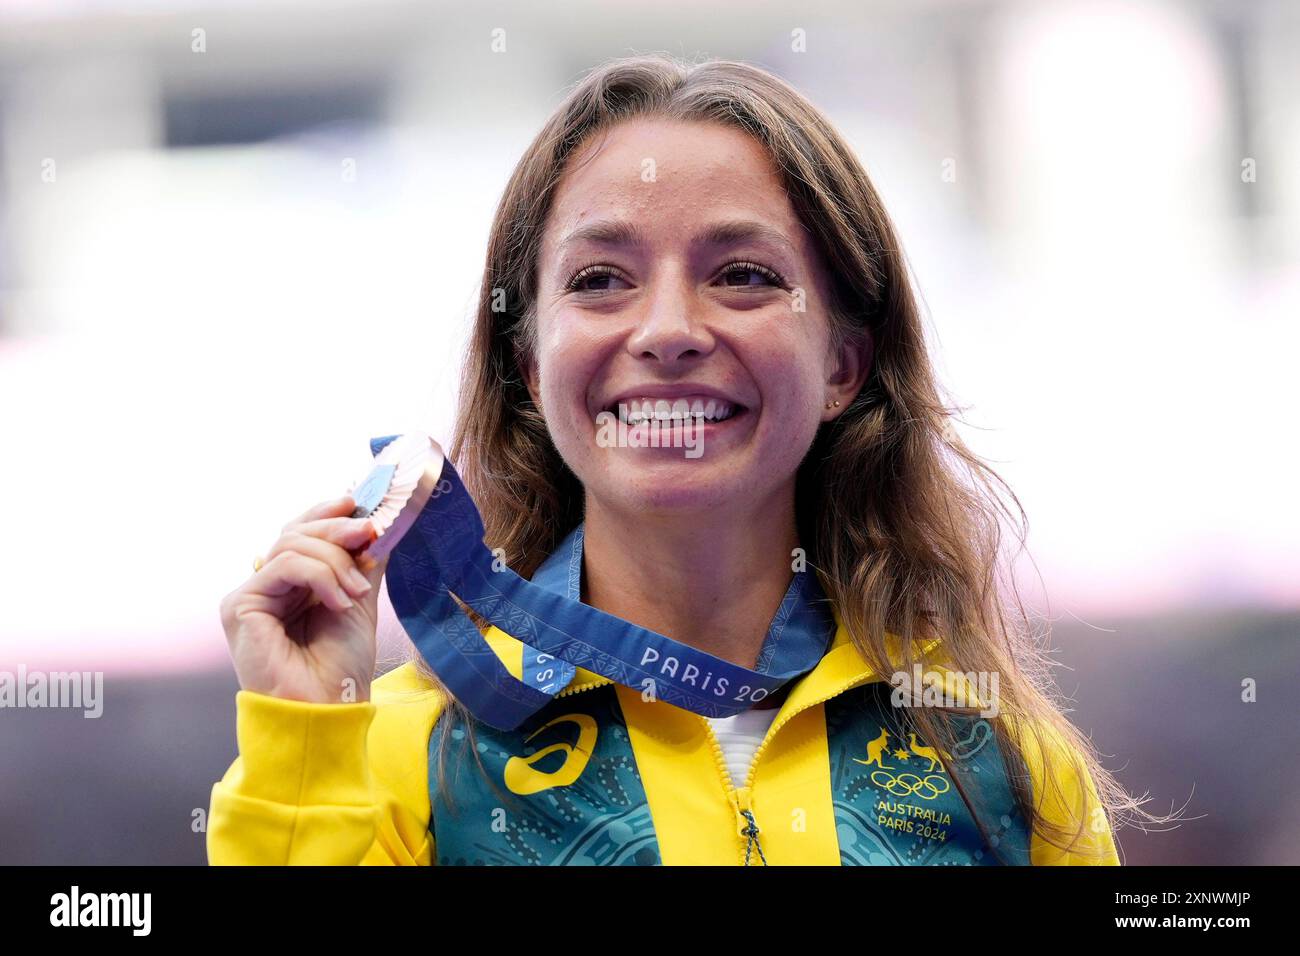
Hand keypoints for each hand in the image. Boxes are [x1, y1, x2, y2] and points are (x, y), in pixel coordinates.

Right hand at [219, 494, 387, 703]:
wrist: (326, 711)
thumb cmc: (340, 669)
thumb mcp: (359, 603)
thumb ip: (361, 564)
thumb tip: (376, 525)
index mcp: (292, 585)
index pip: (301, 534)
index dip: (325, 514)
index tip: (356, 504)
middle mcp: (267, 587)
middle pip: (295, 533)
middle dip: (336, 529)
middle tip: (369, 533)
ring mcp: (251, 596)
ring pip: (291, 545)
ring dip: (334, 560)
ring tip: (357, 589)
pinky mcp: (240, 605)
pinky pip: (283, 566)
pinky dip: (319, 576)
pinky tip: (339, 602)